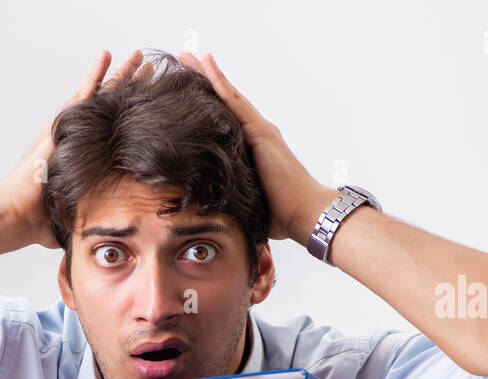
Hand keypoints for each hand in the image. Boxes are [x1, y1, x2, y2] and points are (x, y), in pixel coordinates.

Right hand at [0, 49, 151, 248]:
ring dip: (122, 75)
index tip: (155, 109)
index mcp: (85, 156)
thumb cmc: (41, 220)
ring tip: (140, 56)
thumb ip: (95, 218)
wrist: (20, 214)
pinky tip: (108, 54)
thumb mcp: (79, 215)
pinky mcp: (62, 126)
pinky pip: (84, 94)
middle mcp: (79, 138)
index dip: (135, 120)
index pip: (116, 132)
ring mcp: (71, 129)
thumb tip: (110, 238)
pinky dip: (96, 74)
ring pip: (103, 95)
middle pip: (113, 108)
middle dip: (134, 90)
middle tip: (154, 72)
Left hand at [177, 50, 335, 243]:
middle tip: (183, 60)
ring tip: (188, 54)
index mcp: (250, 150)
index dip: (206, 104)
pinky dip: (219, 81)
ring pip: (228, 95)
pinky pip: (234, 101)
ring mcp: (259, 130)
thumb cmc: (279, 216)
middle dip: (203, 82)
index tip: (186, 92)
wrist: (305, 214)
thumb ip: (228, 197)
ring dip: (207, 74)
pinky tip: (206, 62)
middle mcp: (256, 134)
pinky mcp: (260, 132)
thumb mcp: (243, 203)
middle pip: (224, 102)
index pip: (223, 121)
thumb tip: (203, 210)